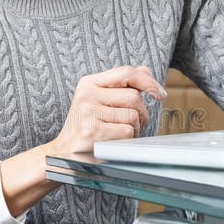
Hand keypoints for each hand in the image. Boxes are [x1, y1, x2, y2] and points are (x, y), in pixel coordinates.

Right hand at [51, 65, 166, 154]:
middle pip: (134, 97)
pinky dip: (127, 140)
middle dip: (142, 113)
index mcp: (88, 83)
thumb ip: (121, 85)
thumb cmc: (85, 127)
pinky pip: (127, 132)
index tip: (160, 94)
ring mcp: (89, 113)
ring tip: (119, 134)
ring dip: (134, 129)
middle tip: (134, 124)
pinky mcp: (93, 132)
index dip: (148, 81)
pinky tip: (115, 142)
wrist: (63, 153)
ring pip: (133, 116)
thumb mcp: (98, 101)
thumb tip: (145, 69)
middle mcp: (87, 95)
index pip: (126, 72)